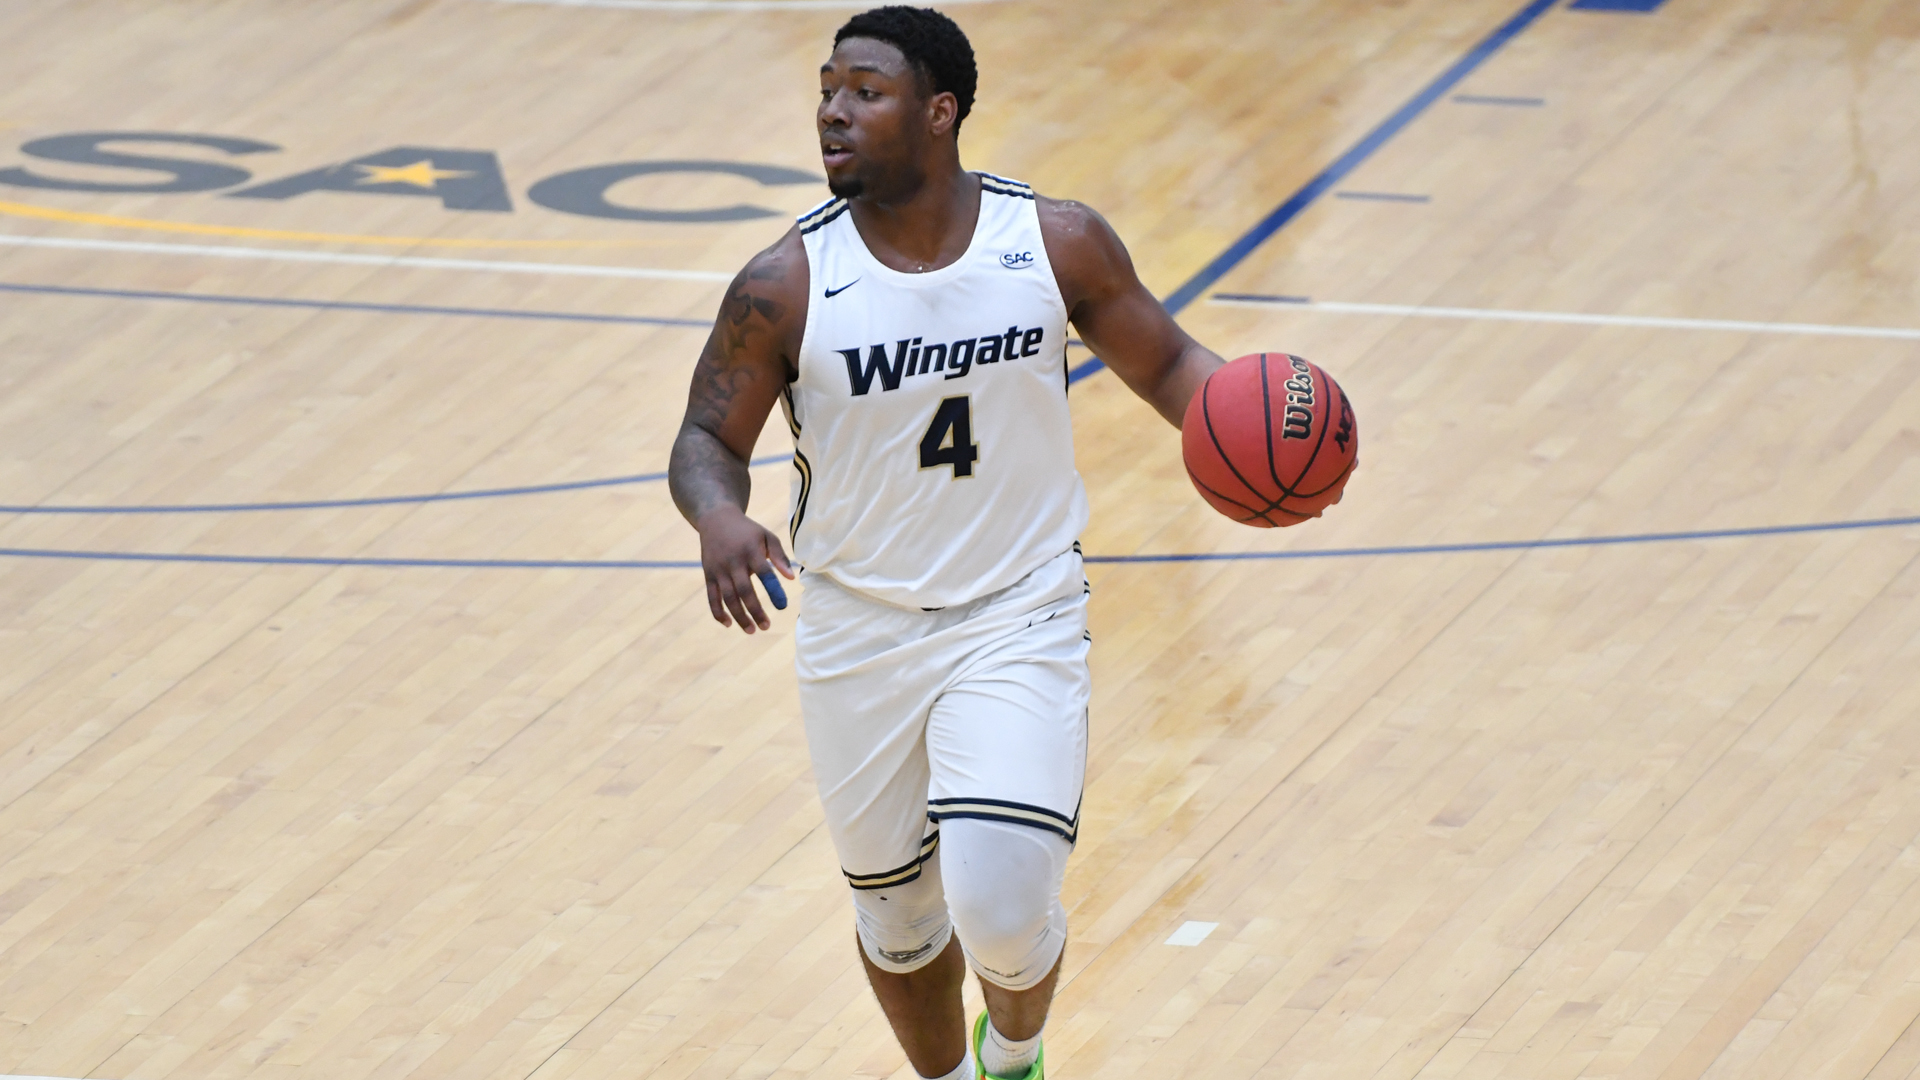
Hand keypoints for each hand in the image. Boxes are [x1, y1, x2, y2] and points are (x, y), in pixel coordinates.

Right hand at [696, 507, 794, 634]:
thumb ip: (779, 556)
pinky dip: (718, 612)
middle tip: (766, 626)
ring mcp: (719, 569)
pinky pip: (711, 598)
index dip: (773, 590)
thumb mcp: (766, 536)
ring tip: (752, 630)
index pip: (764, 573)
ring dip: (739, 616)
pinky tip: (728, 624)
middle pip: (744, 590)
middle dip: (755, 610)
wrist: (716, 519)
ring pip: (728, 598)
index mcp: (751, 550)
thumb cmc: (748, 531)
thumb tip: (791, 578)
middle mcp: (733, 561)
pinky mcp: (709, 575)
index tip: (783, 606)